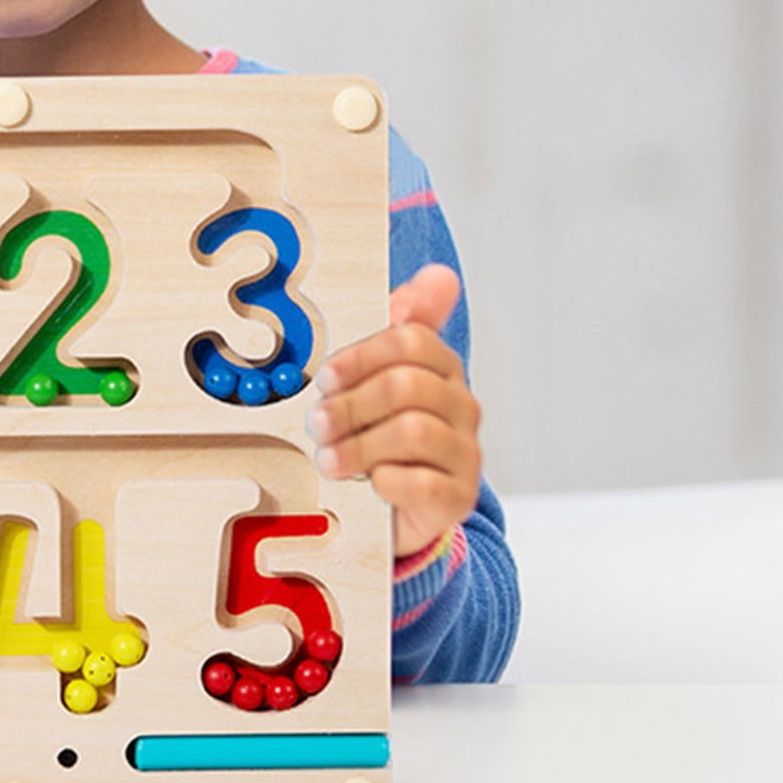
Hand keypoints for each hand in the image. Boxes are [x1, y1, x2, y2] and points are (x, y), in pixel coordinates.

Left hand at [308, 264, 481, 557]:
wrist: (407, 508)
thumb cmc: (385, 434)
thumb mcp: (382, 377)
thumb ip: (402, 325)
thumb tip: (441, 275)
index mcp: (441, 369)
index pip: (413, 340)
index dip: (362, 356)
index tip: (327, 377)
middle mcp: (461, 407)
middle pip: (407, 386)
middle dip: (351, 405)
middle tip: (318, 423)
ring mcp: (464, 453)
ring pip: (413, 432)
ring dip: (359, 446)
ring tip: (331, 459)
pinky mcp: (458, 498)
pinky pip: (421, 482)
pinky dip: (386, 482)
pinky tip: (370, 484)